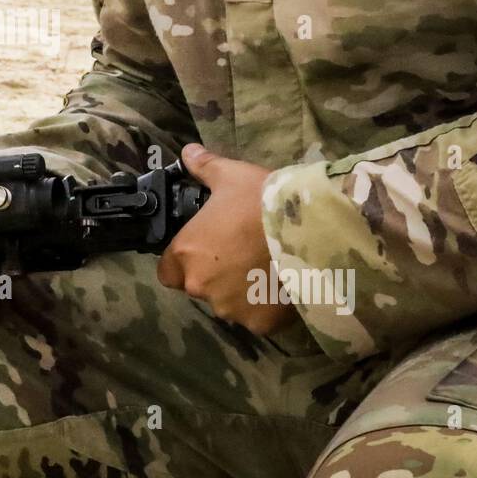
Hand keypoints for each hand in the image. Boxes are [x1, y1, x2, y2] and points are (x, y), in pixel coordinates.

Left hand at [157, 144, 296, 335]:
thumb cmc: (261, 201)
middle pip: (200, 287)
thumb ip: (204, 167)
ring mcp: (231, 309)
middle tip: (242, 254)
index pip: (168, 270)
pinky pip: (258, 318)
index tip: (204, 249)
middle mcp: (201, 286)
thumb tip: (187, 152)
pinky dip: (266, 306)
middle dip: (216, 275)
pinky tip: (281, 285)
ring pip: (229, 305)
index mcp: (186, 253)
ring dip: (240, 292)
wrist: (309, 231)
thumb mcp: (230, 176)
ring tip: (265, 268)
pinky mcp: (260, 325)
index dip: (183, 261)